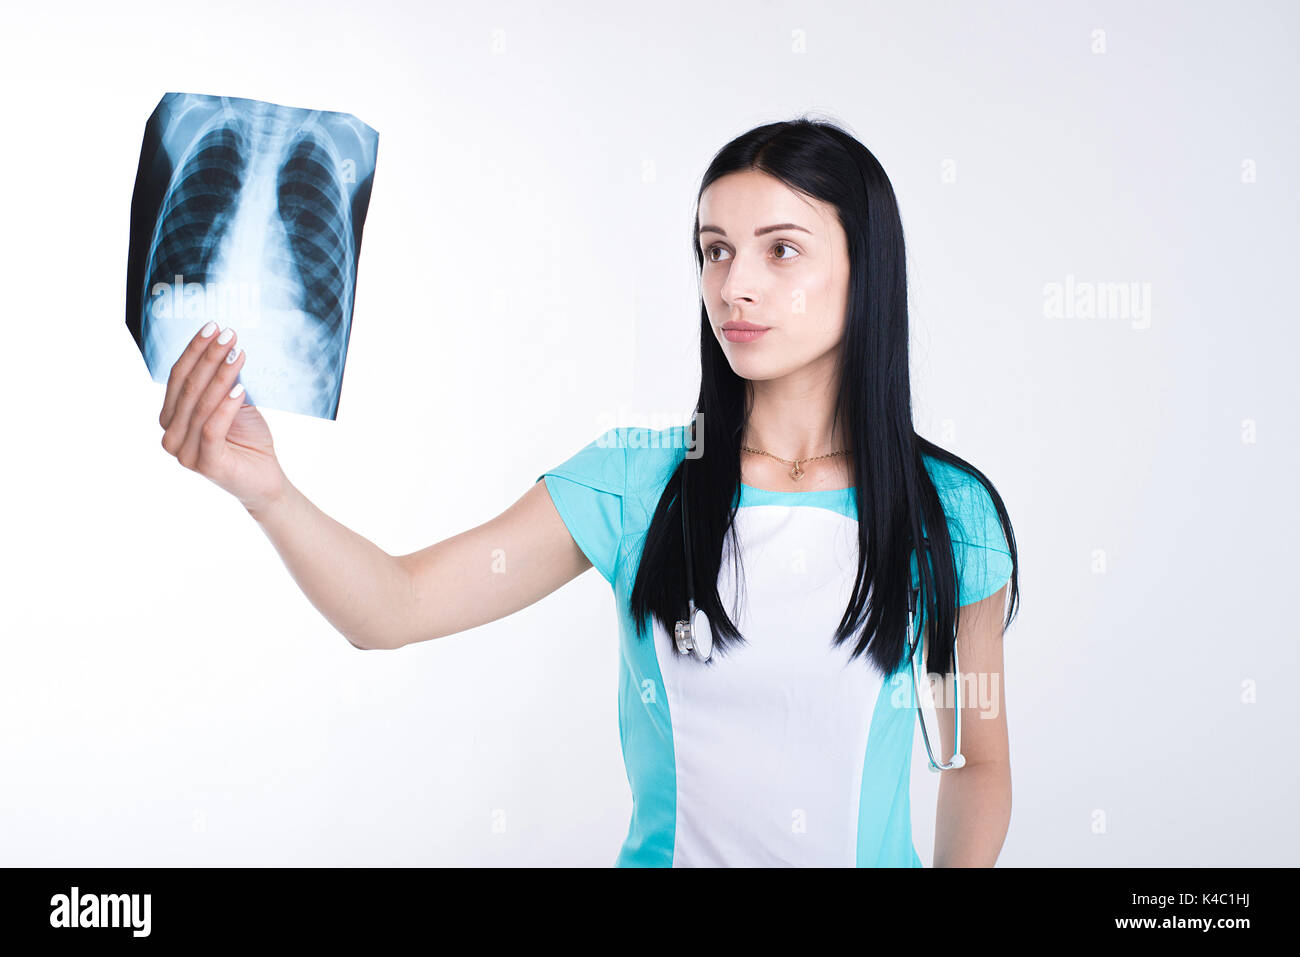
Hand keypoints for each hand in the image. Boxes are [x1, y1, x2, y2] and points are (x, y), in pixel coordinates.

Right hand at [159, 323, 286, 514]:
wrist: (264, 479)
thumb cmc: (247, 439)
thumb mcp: (234, 403)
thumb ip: (223, 382)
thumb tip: (224, 345)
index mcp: (171, 418)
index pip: (177, 377)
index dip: (194, 350)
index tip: (213, 327)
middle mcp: (171, 435)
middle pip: (188, 387)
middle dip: (208, 357)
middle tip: (229, 335)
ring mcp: (184, 452)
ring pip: (200, 405)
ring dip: (221, 375)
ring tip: (238, 354)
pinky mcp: (205, 464)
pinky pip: (212, 428)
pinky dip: (226, 407)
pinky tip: (240, 389)